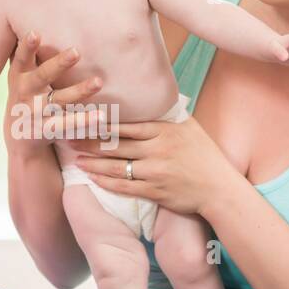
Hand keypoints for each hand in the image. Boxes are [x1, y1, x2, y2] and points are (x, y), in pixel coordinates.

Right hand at [3, 31, 103, 154]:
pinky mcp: (46, 131)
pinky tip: (101, 116)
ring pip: (60, 100)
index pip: (22, 58)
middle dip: (58, 64)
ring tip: (99, 82)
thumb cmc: (27, 93)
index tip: (35, 32)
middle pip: (42, 76)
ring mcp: (35, 113)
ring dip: (79, 91)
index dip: (27, 46)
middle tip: (77, 51)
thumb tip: (40, 9)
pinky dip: (84, 121)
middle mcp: (25, 93)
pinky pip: (68, 125)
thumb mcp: (21, 73)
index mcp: (19, 76)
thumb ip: (30, 50)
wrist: (19, 137)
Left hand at [71, 113, 237, 216]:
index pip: (127, 124)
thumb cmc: (205, 155)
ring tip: (75, 159)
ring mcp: (156, 172)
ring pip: (116, 166)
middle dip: (90, 141)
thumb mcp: (190, 127)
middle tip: (69, 137)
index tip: (84, 118)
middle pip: (116, 144)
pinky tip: (92, 178)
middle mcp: (158, 149)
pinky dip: (106, 182)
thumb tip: (153, 96)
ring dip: (93, 163)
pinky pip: (124, 187)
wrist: (219, 188)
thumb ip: (169, 116)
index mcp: (165, 130)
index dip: (103, 122)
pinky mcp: (155, 192)